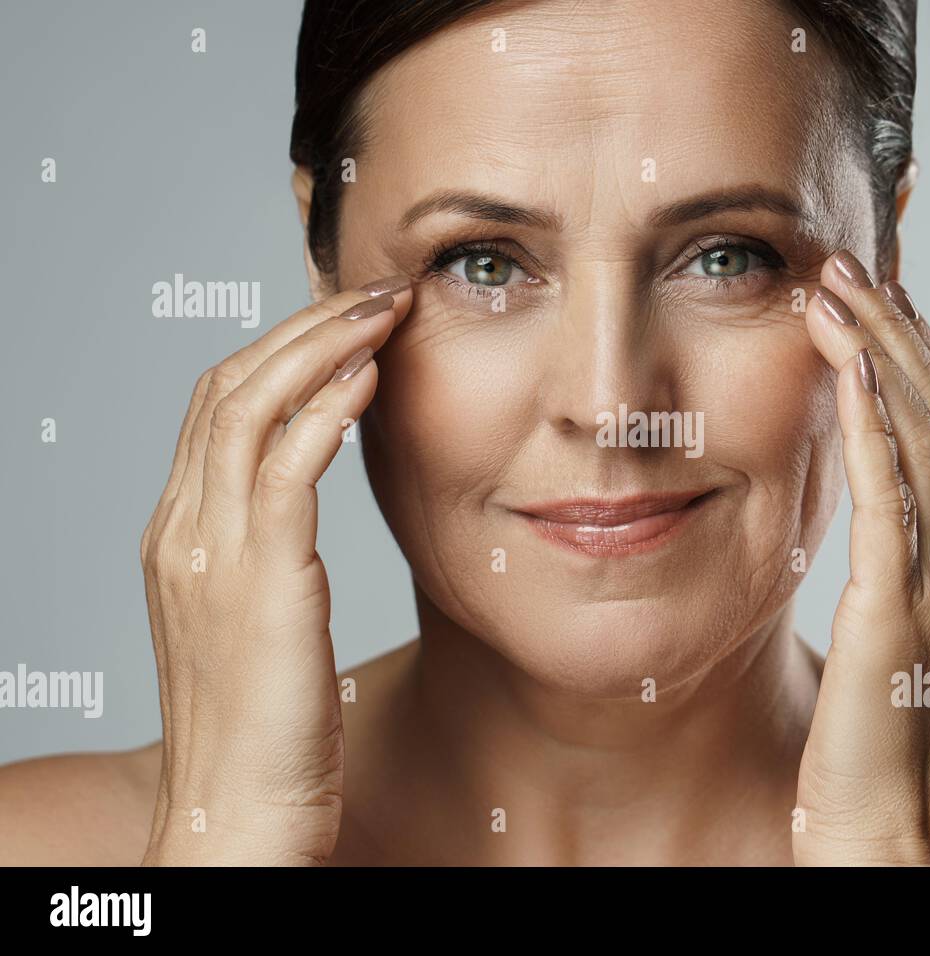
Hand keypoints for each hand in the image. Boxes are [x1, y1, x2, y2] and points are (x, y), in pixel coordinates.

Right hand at [138, 276, 412, 864]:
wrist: (236, 818)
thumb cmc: (264, 732)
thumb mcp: (258, 624)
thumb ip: (267, 557)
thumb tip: (303, 511)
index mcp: (180, 536)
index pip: (220, 407)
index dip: (282, 349)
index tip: (347, 320)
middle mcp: (182, 531)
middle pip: (230, 387)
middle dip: (304, 326)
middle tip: (375, 290)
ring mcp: (210, 553)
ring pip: (252, 408)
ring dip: (322, 346)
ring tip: (384, 309)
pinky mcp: (257, 582)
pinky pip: (286, 468)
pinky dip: (325, 411)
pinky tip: (370, 378)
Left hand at [794, 251, 929, 865]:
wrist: (898, 854)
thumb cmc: (899, 760)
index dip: (927, 367)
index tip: (885, 306)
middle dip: (904, 335)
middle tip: (855, 265)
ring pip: (927, 439)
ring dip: (883, 352)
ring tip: (836, 284)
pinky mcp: (902, 612)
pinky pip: (891, 492)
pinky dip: (873, 417)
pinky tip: (846, 358)